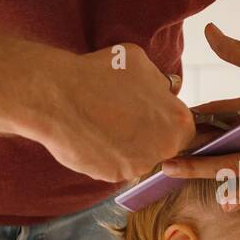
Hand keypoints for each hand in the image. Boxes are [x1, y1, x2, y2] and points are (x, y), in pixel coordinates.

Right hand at [32, 43, 196, 182]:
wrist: (58, 95)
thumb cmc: (100, 73)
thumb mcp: (141, 63)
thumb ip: (160, 82)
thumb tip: (168, 89)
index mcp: (178, 121)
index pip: (182, 127)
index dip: (163, 118)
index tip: (146, 110)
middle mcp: (164, 148)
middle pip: (162, 144)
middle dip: (146, 132)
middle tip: (122, 115)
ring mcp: (137, 165)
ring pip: (137, 156)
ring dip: (125, 144)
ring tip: (102, 122)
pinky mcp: (112, 175)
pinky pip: (114, 165)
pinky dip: (104, 154)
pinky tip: (90, 135)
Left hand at [157, 22, 239, 202]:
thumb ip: (239, 52)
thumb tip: (209, 31)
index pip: (219, 114)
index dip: (193, 119)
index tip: (172, 122)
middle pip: (222, 151)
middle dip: (191, 157)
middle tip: (161, 160)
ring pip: (239, 173)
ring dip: (208, 174)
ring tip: (179, 175)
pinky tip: (226, 200)